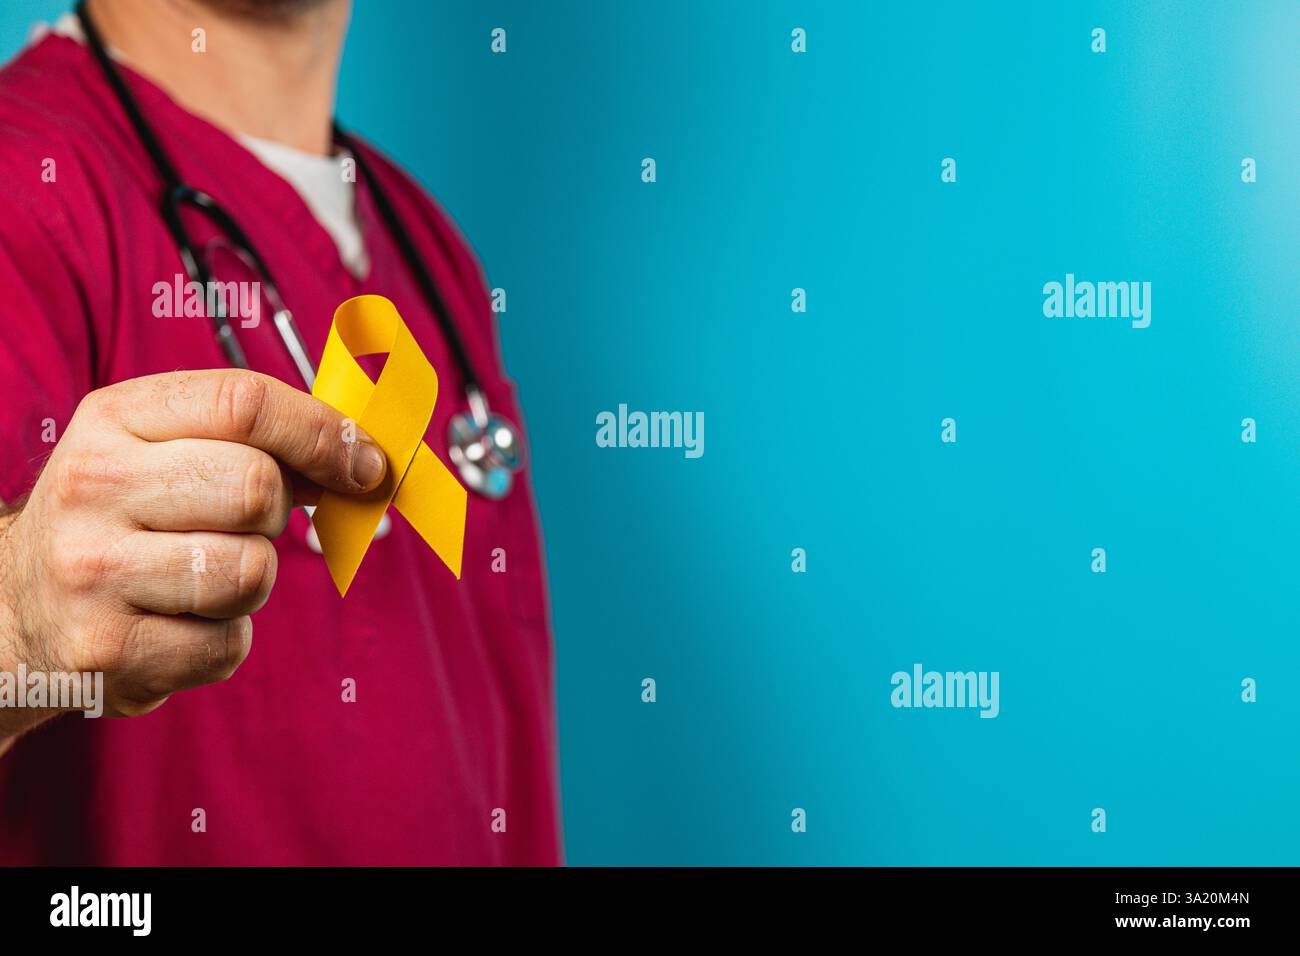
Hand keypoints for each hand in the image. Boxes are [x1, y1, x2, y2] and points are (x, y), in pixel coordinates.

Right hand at [0, 370, 385, 733]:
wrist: (8, 608)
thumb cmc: (119, 515)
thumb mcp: (161, 447)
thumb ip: (256, 439)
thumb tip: (363, 461)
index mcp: (114, 418)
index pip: (245, 401)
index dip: (325, 432)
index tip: (367, 464)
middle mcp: (93, 487)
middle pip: (257, 488)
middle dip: (276, 512)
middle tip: (245, 523)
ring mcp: (93, 574)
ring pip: (252, 572)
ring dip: (251, 579)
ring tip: (199, 574)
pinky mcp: (108, 653)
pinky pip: (228, 644)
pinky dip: (222, 637)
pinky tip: (175, 622)